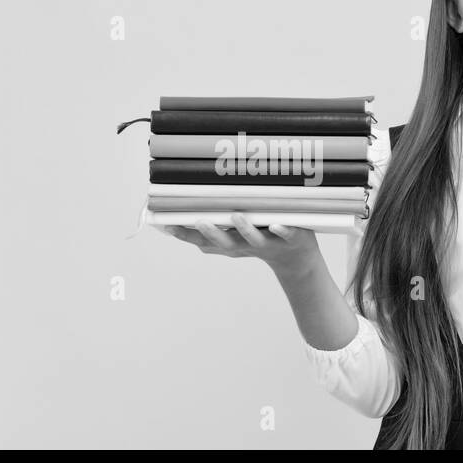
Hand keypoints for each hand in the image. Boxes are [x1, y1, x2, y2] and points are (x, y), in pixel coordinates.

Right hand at [163, 213, 318, 272]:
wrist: (296, 256)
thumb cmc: (259, 237)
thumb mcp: (234, 232)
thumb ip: (214, 220)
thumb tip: (185, 206)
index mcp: (230, 242)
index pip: (203, 242)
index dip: (185, 235)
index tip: (166, 225)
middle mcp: (245, 245)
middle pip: (225, 243)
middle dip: (211, 234)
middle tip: (199, 222)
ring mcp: (268, 243)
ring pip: (253, 239)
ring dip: (244, 230)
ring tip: (235, 217)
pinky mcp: (290, 238)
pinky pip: (286, 234)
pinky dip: (281, 231)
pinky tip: (276, 225)